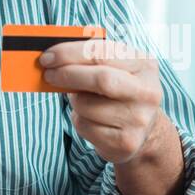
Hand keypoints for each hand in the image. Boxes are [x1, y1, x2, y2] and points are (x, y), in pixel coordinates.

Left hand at [39, 39, 161, 163]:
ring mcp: (138, 119)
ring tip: (81, 99)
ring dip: (74, 101)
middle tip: (49, 74)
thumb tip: (54, 56)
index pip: (103, 53)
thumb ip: (91, 58)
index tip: (48, 57)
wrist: (144, 132)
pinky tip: (89, 118)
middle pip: (101, 79)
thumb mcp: (116, 69)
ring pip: (87, 105)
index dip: (71, 53)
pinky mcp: (125, 142)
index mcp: (145, 65)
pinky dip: (78, 119)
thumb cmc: (120, 93)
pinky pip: (85, 126)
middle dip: (68, 75)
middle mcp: (147, 92)